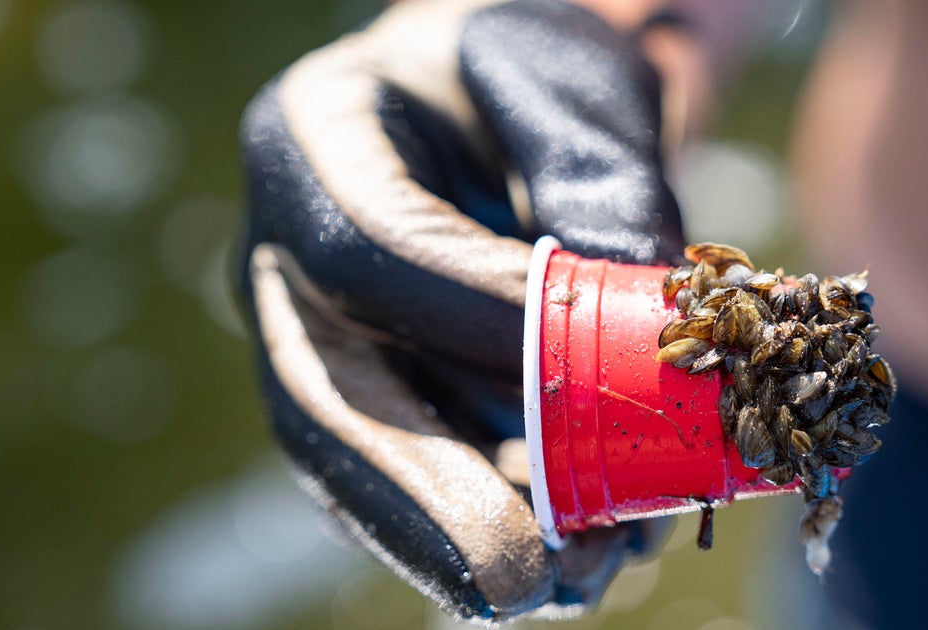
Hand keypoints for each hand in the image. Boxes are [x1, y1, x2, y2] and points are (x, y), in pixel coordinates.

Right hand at [238, 0, 685, 621]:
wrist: (485, 112)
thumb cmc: (522, 78)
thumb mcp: (566, 79)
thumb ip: (595, 176)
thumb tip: (637, 311)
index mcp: (313, 142)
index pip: (365, 246)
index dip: (469, 315)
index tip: (588, 358)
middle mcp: (289, 261)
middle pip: (324, 400)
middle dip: (422, 498)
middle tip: (522, 571)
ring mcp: (324, 342)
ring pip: (367, 468)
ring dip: (467, 538)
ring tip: (579, 574)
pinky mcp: (375, 398)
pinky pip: (415, 479)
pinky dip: (494, 526)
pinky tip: (581, 554)